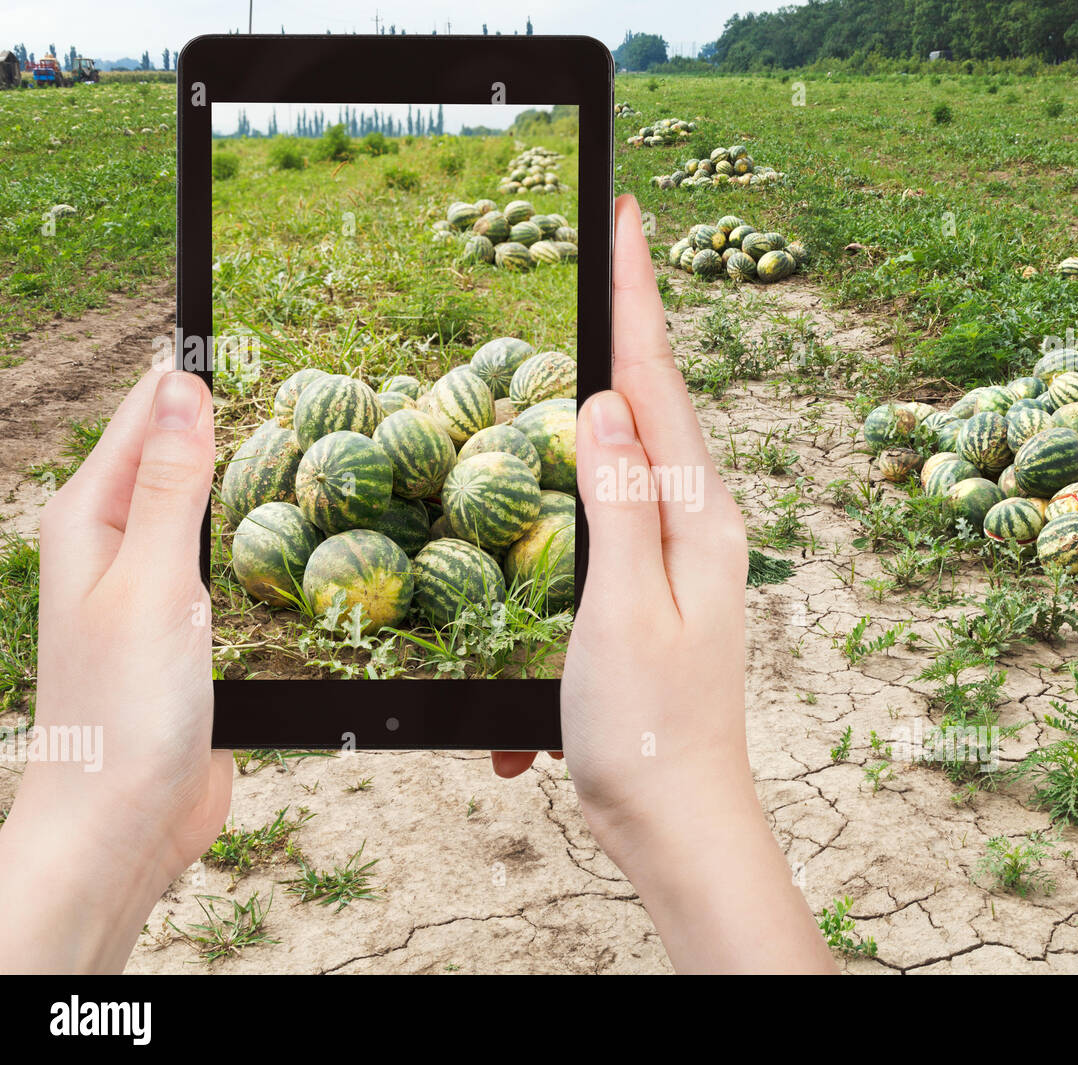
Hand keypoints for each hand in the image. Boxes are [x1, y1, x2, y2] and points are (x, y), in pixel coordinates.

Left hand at [0, 368, 231, 973]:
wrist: (122, 823)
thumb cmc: (125, 710)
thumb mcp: (153, 582)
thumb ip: (170, 484)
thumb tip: (179, 384)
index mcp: (90, 521)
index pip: (142, 413)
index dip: (186, 365)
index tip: (234, 316)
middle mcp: (113, 545)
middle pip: (168, 451)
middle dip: (215, 408)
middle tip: (283, 360)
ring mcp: (148, 587)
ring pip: (196, 502)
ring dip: (233, 466)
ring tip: (286, 427)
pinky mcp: (181, 627)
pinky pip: (215, 556)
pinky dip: (243, 528)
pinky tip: (276, 525)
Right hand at [495, 196, 835, 972]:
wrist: (678, 821)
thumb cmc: (649, 727)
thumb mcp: (621, 606)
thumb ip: (618, 500)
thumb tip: (608, 402)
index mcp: (697, 516)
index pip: (659, 382)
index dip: (637, 295)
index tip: (627, 216)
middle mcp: (699, 524)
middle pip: (655, 404)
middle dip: (629, 326)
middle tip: (611, 248)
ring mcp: (680, 557)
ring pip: (632, 458)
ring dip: (606, 401)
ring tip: (597, 330)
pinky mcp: (655, 589)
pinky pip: (612, 523)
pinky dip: (581, 503)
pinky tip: (573, 476)